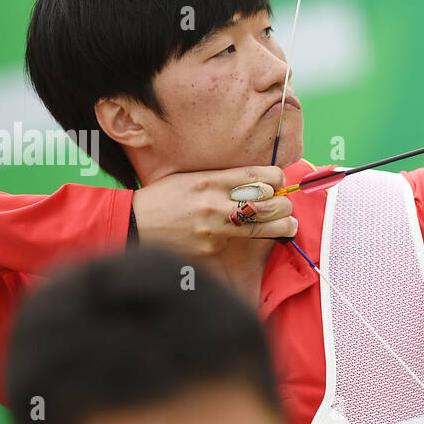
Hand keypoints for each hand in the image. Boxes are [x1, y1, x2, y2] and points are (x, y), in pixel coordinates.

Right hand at [131, 166, 297, 257]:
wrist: (134, 223)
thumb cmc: (164, 198)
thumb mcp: (191, 178)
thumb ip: (223, 179)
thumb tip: (258, 182)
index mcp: (210, 180)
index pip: (257, 176)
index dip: (277, 179)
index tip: (280, 181)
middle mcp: (214, 203)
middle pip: (267, 203)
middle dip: (284, 205)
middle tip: (286, 206)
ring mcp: (214, 228)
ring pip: (261, 227)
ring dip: (282, 226)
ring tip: (289, 225)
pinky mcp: (211, 247)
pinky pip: (237, 243)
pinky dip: (245, 240)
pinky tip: (247, 236)